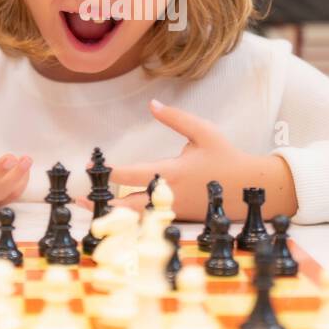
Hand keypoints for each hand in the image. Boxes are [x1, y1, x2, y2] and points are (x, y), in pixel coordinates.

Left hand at [75, 99, 295, 220]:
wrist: (251, 188)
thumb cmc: (225, 156)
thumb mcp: (204, 132)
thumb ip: (176, 119)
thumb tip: (151, 105)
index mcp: (171, 173)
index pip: (131, 175)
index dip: (108, 171)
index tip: (90, 166)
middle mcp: (168, 196)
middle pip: (126, 206)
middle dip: (101, 204)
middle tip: (77, 200)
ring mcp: (172, 212)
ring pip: (136, 220)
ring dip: (112, 217)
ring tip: (89, 213)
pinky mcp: (178, 220)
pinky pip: (149, 224)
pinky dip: (130, 224)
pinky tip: (114, 222)